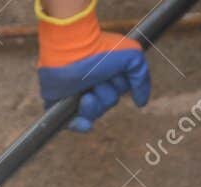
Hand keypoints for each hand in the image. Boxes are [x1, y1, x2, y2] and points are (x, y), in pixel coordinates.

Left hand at [36, 1, 150, 132]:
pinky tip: (83, 121)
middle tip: (98, 82)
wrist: (72, 47)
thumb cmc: (99, 47)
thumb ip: (141, 78)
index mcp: (105, 74)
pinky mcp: (59, 103)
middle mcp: (90, 84)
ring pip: (92, 115)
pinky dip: (80, 125)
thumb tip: (141, 102)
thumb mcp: (132, 56)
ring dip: (93, 107)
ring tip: (86, 95)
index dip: (119, 88)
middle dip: (105, 97)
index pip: (116, 93)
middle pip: (105, 105)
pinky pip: (72, 123)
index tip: (115, 77)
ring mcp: (74, 94)